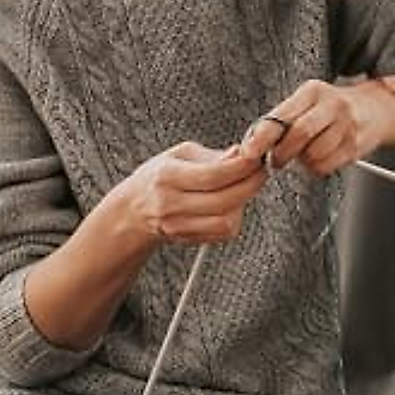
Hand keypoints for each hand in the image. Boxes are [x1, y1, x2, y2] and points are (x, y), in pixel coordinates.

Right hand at [118, 141, 267, 244]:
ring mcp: (178, 225)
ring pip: (227, 221)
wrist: (134, 210)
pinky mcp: (189, 239)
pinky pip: (223, 232)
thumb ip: (212, 156)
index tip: (257, 159)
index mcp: (167, 177)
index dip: (241, 168)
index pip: (213, 175)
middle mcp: (170, 204)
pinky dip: (234, 217)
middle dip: (250, 184)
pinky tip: (230, 204)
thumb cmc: (159, 177)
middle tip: (260, 172)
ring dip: (243, 203)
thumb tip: (240, 155)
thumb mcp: (180, 155)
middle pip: (224, 200)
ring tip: (242, 187)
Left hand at [240, 79, 394, 175]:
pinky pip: (326, 165)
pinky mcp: (355, 146)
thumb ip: (283, 118)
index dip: (262, 137)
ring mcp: (347, 125)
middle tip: (276, 160)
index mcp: (313, 91)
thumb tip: (253, 142)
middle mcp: (332, 105)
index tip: (249, 152)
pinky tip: (321, 156)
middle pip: (299, 134)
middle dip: (282, 153)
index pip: (282, 115)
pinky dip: (317, 167)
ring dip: (303, 160)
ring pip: (313, 154)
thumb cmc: (335, 108)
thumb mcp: (308, 102)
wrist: (376, 110)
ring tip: (306, 153)